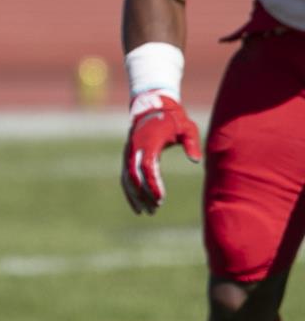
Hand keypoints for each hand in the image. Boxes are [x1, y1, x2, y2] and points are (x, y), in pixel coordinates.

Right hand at [122, 91, 201, 214]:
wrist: (151, 108)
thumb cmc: (173, 119)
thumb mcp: (187, 128)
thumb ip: (191, 143)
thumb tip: (196, 161)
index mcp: (149, 143)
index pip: (147, 168)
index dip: (153, 185)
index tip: (161, 199)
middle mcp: (135, 150)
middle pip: (134, 177)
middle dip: (143, 195)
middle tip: (155, 209)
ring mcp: (129, 154)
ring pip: (127, 179)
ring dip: (135, 196)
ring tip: (146, 212)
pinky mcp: (127, 158)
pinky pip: (125, 177)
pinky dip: (129, 192)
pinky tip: (137, 205)